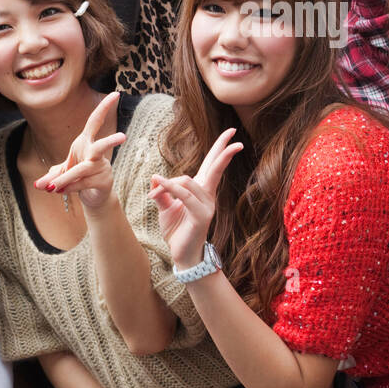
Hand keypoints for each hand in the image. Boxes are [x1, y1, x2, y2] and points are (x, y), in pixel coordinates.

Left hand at [33, 91, 127, 209]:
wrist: (94, 196)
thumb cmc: (79, 175)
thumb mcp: (63, 171)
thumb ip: (51, 175)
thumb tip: (37, 185)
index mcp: (86, 142)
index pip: (95, 121)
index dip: (104, 108)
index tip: (116, 93)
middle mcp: (96, 153)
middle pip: (102, 146)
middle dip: (111, 141)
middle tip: (123, 137)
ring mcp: (102, 168)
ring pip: (82, 170)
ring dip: (63, 179)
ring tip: (52, 188)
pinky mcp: (103, 182)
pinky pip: (82, 183)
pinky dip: (68, 188)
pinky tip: (60, 192)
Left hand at [149, 128, 243, 268]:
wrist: (182, 255)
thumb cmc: (176, 231)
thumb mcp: (165, 208)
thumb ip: (162, 192)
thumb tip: (155, 177)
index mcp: (201, 190)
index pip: (212, 165)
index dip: (220, 148)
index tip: (231, 133)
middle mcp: (208, 195)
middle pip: (215, 166)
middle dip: (223, 149)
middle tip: (234, 132)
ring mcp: (207, 205)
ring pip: (187, 181)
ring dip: (167, 183)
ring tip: (155, 190)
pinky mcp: (201, 215)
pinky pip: (184, 195)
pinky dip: (170, 187)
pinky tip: (158, 184)